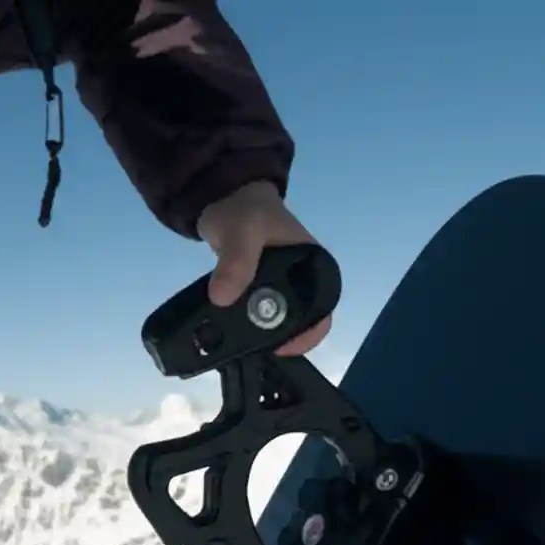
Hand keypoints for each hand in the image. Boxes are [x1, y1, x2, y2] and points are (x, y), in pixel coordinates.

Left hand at [196, 181, 331, 355]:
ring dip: (259, 333)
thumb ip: (235, 263)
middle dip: (278, 337)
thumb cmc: (244, 210)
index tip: (280, 347)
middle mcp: (301, 280)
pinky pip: (257, 313)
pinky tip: (228, 332)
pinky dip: (245, 323)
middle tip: (251, 349)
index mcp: (314, 267)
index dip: (308, 334)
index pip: (322, 310)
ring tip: (237, 344)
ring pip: (276, 320)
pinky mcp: (258, 289)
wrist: (221, 196)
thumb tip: (222, 299)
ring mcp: (280, 286)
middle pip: (298, 321)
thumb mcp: (241, 233)